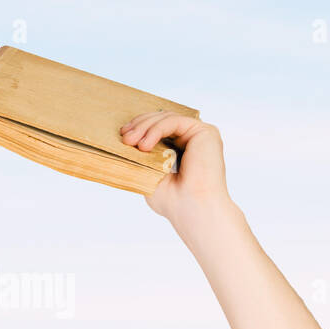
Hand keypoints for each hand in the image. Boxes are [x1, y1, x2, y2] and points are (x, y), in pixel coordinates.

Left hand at [120, 112, 229, 227]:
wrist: (193, 210)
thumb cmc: (174, 201)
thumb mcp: (149, 174)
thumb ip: (142, 157)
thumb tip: (124, 141)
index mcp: (183, 149)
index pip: (160, 129)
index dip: (141, 127)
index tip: (123, 135)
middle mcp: (194, 140)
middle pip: (163, 119)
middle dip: (140, 125)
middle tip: (125, 137)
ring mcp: (200, 135)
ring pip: (167, 118)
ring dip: (145, 127)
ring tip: (131, 142)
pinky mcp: (205, 132)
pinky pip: (175, 122)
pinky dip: (156, 130)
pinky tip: (145, 144)